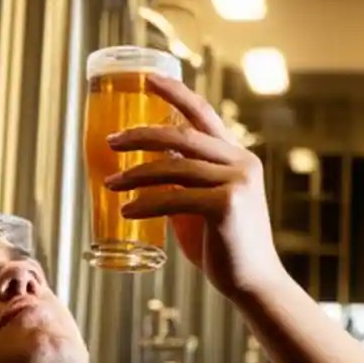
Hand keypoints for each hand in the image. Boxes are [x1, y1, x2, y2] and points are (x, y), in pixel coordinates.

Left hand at [104, 75, 285, 301]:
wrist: (253, 284)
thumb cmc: (224, 246)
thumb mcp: (201, 206)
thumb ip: (182, 184)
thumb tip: (149, 168)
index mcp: (235, 156)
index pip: (203, 114)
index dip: (175, 92)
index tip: (147, 78)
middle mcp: (240, 162)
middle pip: (182, 134)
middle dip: (141, 134)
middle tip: (111, 141)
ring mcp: (236, 182)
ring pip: (174, 166)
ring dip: (135, 173)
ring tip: (110, 183)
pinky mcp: (226, 206)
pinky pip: (174, 197)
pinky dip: (145, 202)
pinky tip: (126, 210)